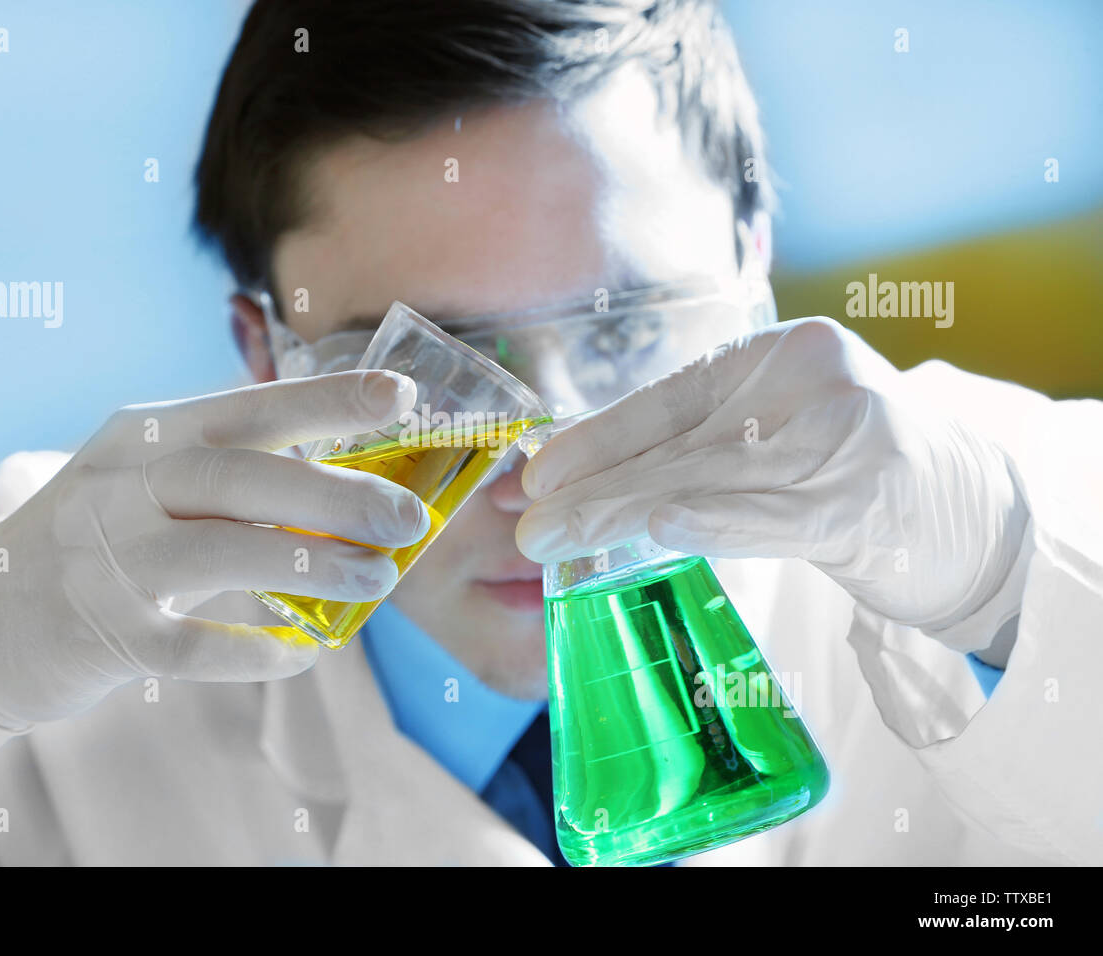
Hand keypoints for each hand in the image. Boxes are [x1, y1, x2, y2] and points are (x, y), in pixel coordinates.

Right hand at [0, 370, 429, 725]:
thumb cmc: (102, 539)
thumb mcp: (151, 480)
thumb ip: (234, 474)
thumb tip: (357, 481)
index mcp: (144, 434)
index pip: (247, 408)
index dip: (328, 400)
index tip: (401, 397)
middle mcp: (121, 487)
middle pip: (241, 479)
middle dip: (336, 496)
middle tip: (407, 518)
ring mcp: (107, 562)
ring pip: (222, 553)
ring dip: (313, 566)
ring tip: (378, 577)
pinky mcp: (106, 636)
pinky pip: (197, 645)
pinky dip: (259, 648)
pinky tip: (305, 650)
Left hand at [515, 317, 1028, 645]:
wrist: (972, 514)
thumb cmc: (851, 475)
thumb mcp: (775, 437)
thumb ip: (694, 447)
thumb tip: (577, 474)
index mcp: (781, 354)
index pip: (671, 398)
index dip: (598, 437)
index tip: (535, 471)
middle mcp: (813, 379)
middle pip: (682, 440)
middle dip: (595, 485)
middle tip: (527, 522)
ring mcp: (847, 434)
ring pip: (713, 477)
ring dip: (624, 513)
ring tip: (555, 540)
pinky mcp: (872, 499)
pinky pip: (778, 516)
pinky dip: (716, 521)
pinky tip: (661, 526)